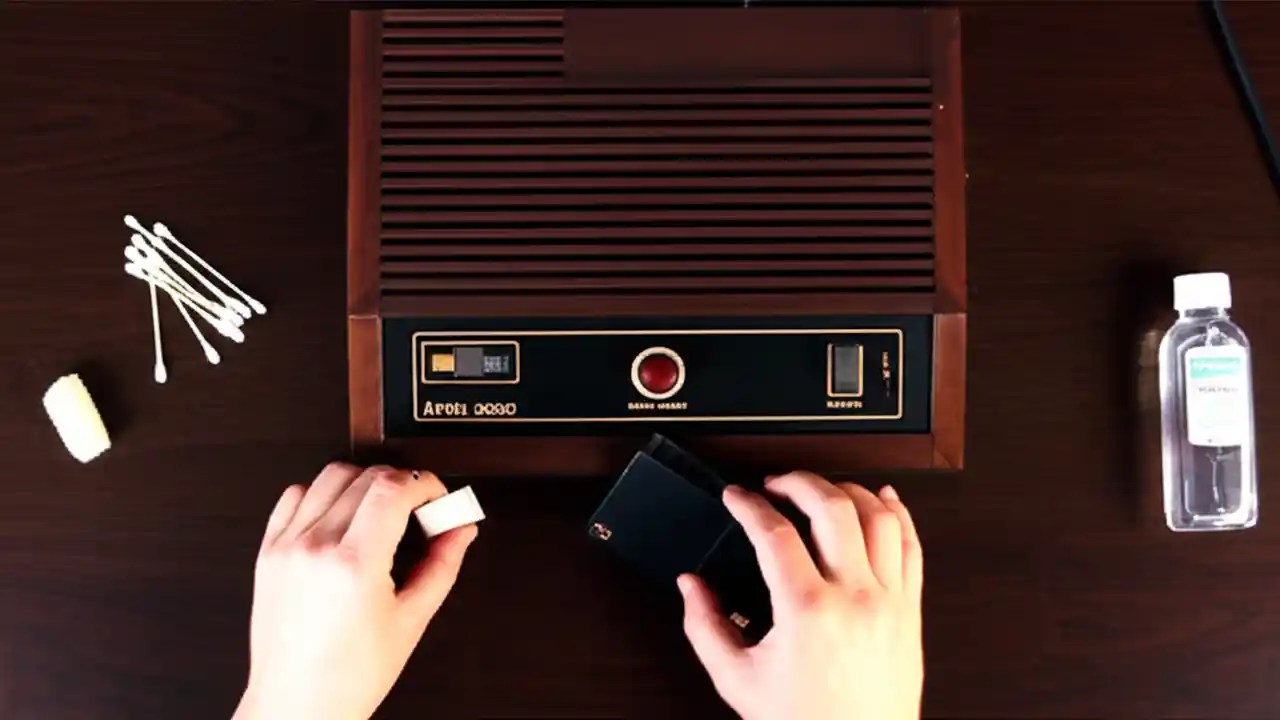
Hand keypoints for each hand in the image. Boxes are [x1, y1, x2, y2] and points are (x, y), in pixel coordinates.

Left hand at [233, 463, 478, 719]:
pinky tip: (342, 518)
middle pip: (367, 476)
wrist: (296, 704)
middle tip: (418, 512)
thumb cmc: (350, 675)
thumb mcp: (411, 620)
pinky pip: (296, 496)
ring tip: (380, 514)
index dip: (426, 484)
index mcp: (354, 565)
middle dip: (402, 484)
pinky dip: (324, 495)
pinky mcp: (268, 551)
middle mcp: (315, 547)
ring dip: (364, 484)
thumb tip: (461, 530)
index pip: (393, 488)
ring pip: (331, 475)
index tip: (437, 498)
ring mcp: (287, 546)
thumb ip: (442, 565)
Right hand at [678, 472, 923, 719]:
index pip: (774, 532)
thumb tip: (691, 586)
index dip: (748, 505)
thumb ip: (705, 627)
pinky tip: (881, 499)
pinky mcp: (910, 609)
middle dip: (798, 481)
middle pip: (831, 507)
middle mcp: (854, 597)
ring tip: (821, 489)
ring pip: (878, 516)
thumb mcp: (738, 680)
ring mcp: (888, 600)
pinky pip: (911, 545)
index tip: (736, 498)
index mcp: (807, 611)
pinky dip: (897, 513)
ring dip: (847, 490)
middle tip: (776, 484)